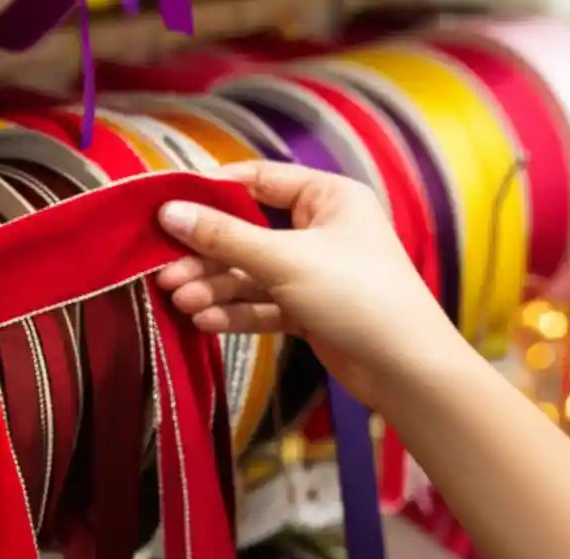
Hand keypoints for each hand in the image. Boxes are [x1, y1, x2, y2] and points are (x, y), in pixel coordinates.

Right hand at [157, 161, 468, 408]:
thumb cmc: (356, 295)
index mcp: (328, 196)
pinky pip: (264, 303)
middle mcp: (322, 228)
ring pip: (252, 271)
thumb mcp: (284, 260)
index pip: (258, 180)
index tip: (167, 207)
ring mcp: (316, 271)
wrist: (405, 368)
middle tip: (163, 271)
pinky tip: (203, 319)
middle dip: (206, 254)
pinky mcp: (311, 309)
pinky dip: (235, 310)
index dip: (211, 192)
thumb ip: (224, 236)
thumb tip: (168, 212)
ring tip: (177, 300)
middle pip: (248, 231)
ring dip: (215, 285)